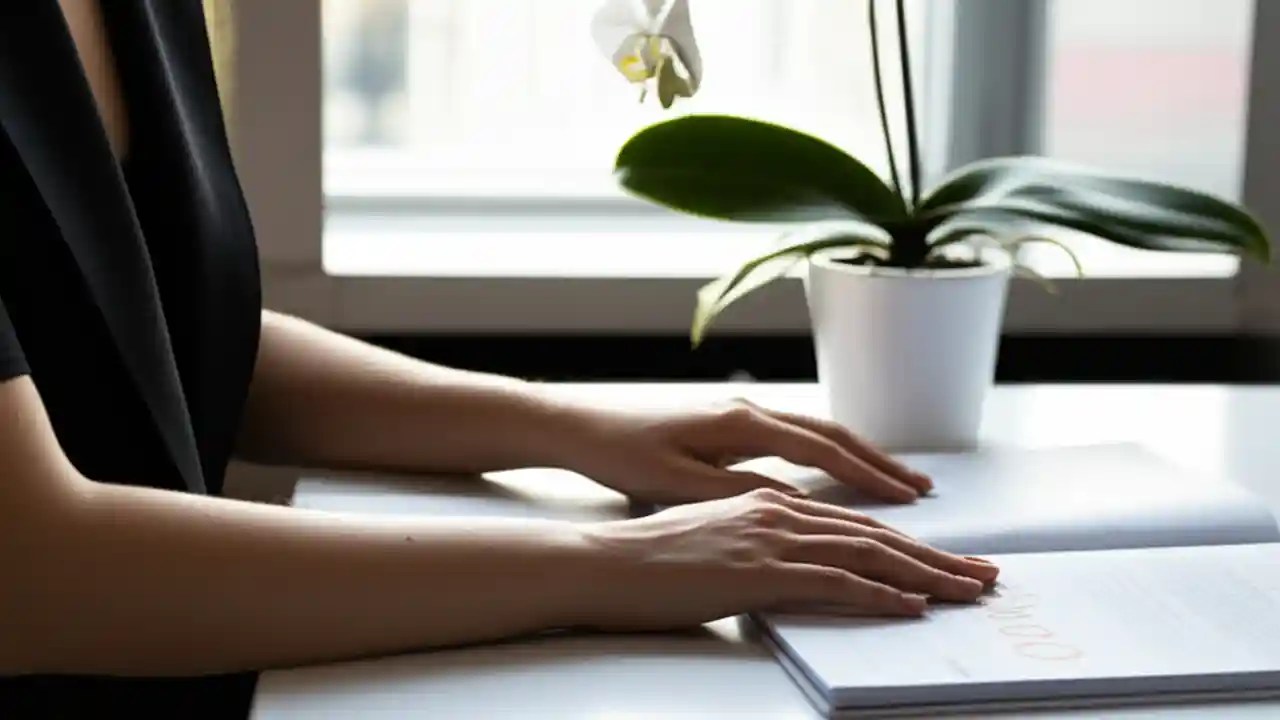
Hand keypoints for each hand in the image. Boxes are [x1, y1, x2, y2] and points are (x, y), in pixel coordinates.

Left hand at [558, 398, 931, 504]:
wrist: (580, 425)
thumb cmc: (623, 455)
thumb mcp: (680, 484)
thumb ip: (740, 493)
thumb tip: (797, 505)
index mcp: (741, 424)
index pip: (821, 448)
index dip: (867, 475)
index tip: (906, 497)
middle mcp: (748, 411)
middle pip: (830, 433)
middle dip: (877, 461)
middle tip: (920, 488)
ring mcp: (739, 413)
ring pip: (814, 430)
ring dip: (857, 453)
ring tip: (892, 478)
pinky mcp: (727, 422)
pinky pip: (793, 434)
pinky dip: (827, 450)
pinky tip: (835, 465)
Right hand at [574, 488, 997, 630]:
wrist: (602, 563)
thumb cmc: (647, 559)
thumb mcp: (712, 538)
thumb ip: (757, 540)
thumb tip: (791, 559)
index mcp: (769, 503)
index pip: (853, 524)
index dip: (907, 543)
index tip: (946, 560)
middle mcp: (778, 512)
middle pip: (874, 534)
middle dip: (936, 556)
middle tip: (984, 574)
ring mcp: (770, 539)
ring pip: (866, 554)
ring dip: (925, 574)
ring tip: (968, 590)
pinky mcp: (758, 570)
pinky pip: (834, 582)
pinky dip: (879, 594)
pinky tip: (912, 606)